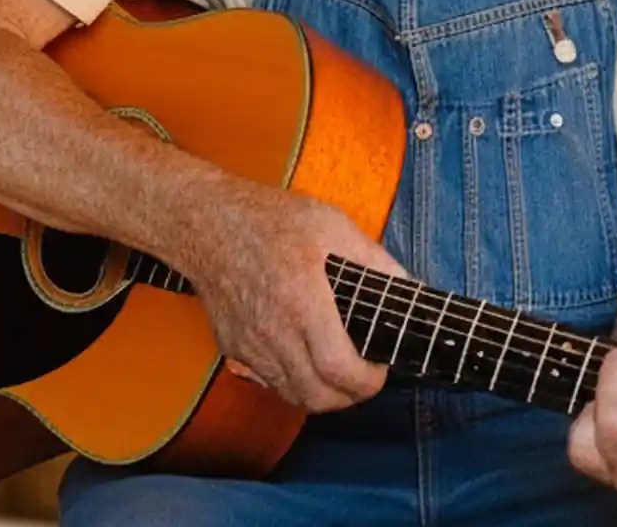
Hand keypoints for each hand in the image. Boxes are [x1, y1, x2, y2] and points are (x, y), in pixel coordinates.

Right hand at [182, 176, 406, 412]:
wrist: (209, 223)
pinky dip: (296, 385)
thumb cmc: (271, 220)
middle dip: (351, 397)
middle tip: (366, 375)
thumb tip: (407, 288)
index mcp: (302, 299)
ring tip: (341, 372)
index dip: (367, 381)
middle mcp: (272, 330)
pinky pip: (270, 384)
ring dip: (324, 395)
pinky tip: (309, 363)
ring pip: (293, 396)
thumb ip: (374, 260)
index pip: (337, 367)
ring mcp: (249, 344)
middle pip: (317, 396)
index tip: (380, 367)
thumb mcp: (333, 225)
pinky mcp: (234, 349)